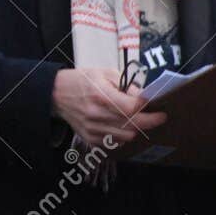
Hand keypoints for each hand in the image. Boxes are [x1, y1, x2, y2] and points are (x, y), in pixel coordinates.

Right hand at [51, 68, 166, 148]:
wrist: (56, 94)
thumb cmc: (82, 80)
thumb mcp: (104, 73)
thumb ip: (126, 84)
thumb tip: (144, 97)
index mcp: (100, 94)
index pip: (131, 108)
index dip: (148, 109)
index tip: (158, 108)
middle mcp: (96, 114)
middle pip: (132, 125)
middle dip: (149, 121)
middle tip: (159, 117)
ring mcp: (92, 128)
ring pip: (126, 136)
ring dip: (136, 128)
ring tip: (136, 119)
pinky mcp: (90, 138)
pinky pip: (115, 142)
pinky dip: (123, 135)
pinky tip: (121, 125)